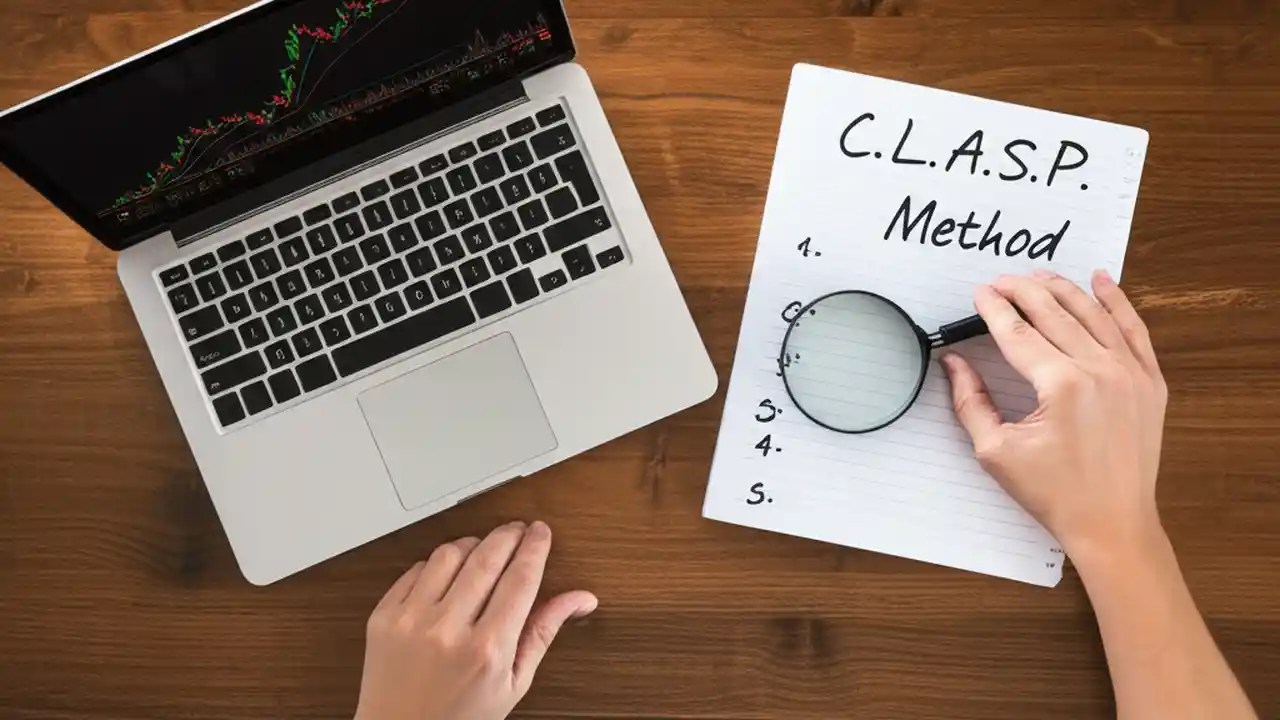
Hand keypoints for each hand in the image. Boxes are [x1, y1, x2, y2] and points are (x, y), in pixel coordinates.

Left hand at [354, 521, 597, 719]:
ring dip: (473, 545)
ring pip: (449, 554)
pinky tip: (448, 573)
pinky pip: (415, 569)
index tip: (541, 533)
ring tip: (484, 552)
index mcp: (487, 650)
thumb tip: (580, 599)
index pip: (521, 578)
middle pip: (487, 557)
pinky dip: (436, 564)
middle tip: (519, 531)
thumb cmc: (459, 718)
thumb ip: (544, 632)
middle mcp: (448, 631)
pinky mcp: (384, 617)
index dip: (535, 547)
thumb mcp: (514, 683)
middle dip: (509, 535)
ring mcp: (411, 621)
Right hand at [940, 270, 1167, 558]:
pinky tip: (1102, 281)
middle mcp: (1099, 370)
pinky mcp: (1149, 382)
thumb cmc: (1055, 494)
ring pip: (1092, 312)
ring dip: (1062, 289)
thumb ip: (970, 401)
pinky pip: (1133, 329)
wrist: (1112, 523)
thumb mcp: (996, 451)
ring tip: (1038, 275)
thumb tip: (954, 364)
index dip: (994, 309)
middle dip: (1022, 290)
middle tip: (1001, 281)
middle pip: (1053, 313)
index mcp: (1060, 385)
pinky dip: (1117, 301)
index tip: (979, 293)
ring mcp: (1130, 373)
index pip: (1017, 332)